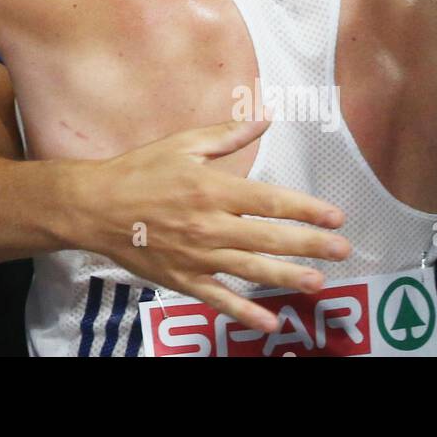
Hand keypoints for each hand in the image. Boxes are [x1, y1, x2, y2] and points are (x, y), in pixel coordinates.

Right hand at [69, 118, 349, 332]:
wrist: (94, 206)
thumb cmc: (138, 170)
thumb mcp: (183, 144)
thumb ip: (228, 134)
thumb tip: (265, 115)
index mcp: (212, 188)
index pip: (270, 200)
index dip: (307, 209)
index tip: (335, 216)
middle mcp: (209, 224)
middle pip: (269, 237)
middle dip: (310, 244)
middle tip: (342, 249)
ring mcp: (197, 255)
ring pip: (251, 268)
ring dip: (288, 276)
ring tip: (318, 281)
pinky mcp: (183, 278)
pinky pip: (219, 298)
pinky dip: (245, 311)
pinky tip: (270, 321)